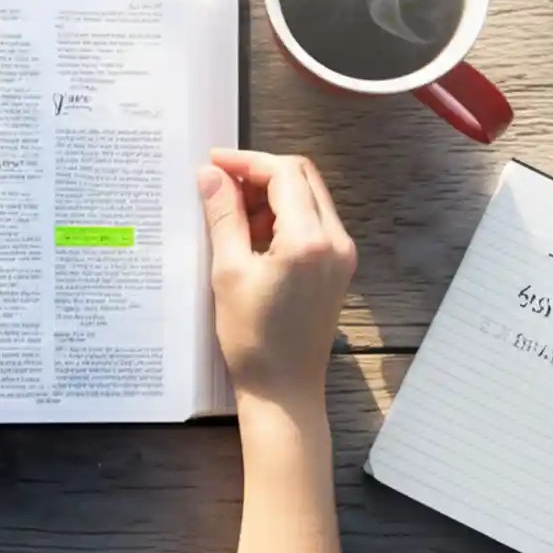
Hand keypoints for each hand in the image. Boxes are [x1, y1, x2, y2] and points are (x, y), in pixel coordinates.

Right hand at [199, 149, 352, 552]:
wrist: (285, 390)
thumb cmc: (253, 339)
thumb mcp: (228, 272)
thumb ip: (223, 216)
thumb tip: (210, 175)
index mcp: (310, 240)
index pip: (284, 174)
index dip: (246, 162)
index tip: (212, 163)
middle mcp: (336, 240)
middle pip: (301, 177)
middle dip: (259, 173)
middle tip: (219, 183)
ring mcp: (342, 254)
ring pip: (308, 198)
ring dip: (270, 195)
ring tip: (230, 215)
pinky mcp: (338, 266)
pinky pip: (312, 222)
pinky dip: (283, 217)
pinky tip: (252, 235)